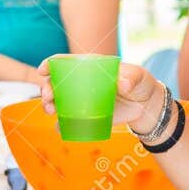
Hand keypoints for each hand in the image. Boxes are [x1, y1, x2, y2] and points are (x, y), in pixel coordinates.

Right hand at [38, 59, 167, 134]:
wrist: (145, 106)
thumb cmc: (140, 85)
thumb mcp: (138, 77)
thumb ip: (132, 77)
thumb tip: (123, 84)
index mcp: (89, 66)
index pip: (65, 62)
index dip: (51, 64)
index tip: (42, 70)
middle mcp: (81, 82)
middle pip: (56, 82)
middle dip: (47, 88)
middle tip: (48, 98)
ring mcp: (81, 99)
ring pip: (58, 101)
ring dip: (49, 105)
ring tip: (51, 111)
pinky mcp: (85, 115)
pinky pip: (68, 120)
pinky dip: (60, 125)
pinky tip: (59, 127)